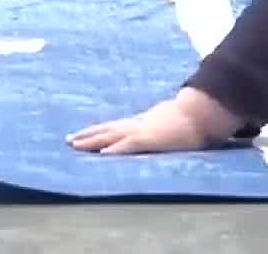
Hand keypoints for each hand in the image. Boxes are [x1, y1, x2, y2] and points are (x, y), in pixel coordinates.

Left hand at [67, 88, 241, 154]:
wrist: (200, 113)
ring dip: (92, 141)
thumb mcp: (167, 123)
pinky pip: (128, 146)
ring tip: (74, 146)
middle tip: (68, 141)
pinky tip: (102, 155)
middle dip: (87, 136)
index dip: (97, 131)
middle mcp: (137, 125)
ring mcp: (142, 131)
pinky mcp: (150, 139)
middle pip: (106, 130)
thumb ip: (158, 128)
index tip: (80, 135)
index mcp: (141, 123)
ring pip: (111, 136)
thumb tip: (155, 133)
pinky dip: (114, 150)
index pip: (113, 127)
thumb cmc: (188, 118)